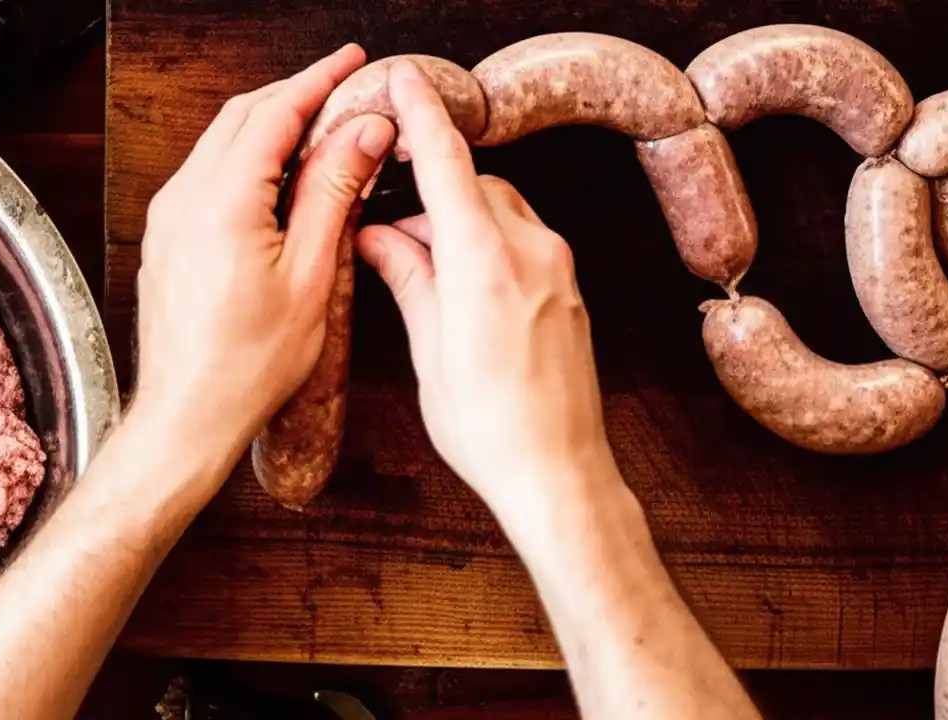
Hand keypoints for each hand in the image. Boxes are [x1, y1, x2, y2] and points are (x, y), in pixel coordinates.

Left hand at [135, 45, 395, 464]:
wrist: (188, 414)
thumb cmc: (247, 364)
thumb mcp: (310, 275)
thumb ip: (332, 193)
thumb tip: (361, 132)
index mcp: (222, 202)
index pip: (274, 113)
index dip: (319, 80)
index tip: (352, 61)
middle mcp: (183, 199)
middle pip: (241, 117)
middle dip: (295, 95)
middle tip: (344, 90)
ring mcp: (169, 217)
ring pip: (221, 143)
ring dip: (270, 126)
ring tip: (322, 131)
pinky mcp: (167, 237)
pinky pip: (207, 175)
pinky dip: (247, 159)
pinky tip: (281, 178)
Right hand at [357, 61, 616, 515]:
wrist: (560, 474)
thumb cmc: (488, 428)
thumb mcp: (429, 353)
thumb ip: (408, 280)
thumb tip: (376, 236)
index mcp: (484, 264)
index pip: (449, 165)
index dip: (422, 115)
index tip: (402, 78)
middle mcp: (531, 252)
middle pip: (474, 186)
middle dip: (429, 196)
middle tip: (386, 235)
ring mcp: (559, 268)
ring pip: (500, 210)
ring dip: (458, 222)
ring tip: (420, 271)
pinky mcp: (571, 288)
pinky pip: (523, 239)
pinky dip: (486, 243)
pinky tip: (460, 287)